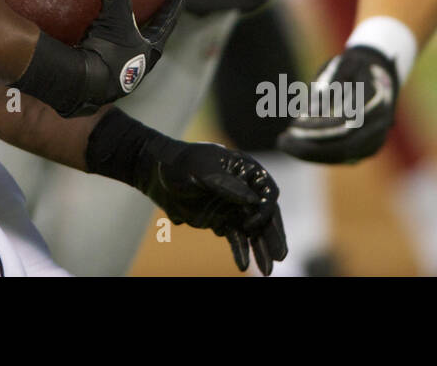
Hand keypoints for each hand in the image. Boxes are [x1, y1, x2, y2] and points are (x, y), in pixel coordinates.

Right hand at [73, 0, 184, 115]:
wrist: (80, 87)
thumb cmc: (105, 52)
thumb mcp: (114, 17)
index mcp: (150, 51)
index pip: (168, 20)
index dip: (174, 0)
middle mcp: (138, 66)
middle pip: (151, 38)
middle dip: (152, 22)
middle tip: (153, 4)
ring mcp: (119, 77)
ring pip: (127, 51)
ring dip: (126, 36)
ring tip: (120, 21)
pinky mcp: (98, 82)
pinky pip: (101, 56)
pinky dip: (98, 44)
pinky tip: (84, 37)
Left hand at [142, 141, 286, 273]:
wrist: (156, 174)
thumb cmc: (179, 164)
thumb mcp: (201, 170)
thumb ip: (227, 185)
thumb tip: (254, 201)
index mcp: (244, 169)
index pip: (266, 192)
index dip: (264, 209)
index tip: (251, 224)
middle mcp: (244, 188)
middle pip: (265, 213)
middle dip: (272, 235)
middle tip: (280, 256)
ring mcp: (234, 206)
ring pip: (253, 230)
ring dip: (260, 249)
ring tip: (268, 271)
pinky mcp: (222, 220)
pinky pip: (235, 238)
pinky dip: (240, 251)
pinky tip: (242, 266)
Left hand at [277, 45, 398, 163]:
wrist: (378, 75)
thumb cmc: (355, 67)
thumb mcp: (345, 64)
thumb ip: (333, 81)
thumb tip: (313, 111)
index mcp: (375, 101)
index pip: (345, 122)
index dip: (319, 126)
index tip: (294, 124)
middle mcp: (379, 125)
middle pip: (344, 145)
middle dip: (310, 146)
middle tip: (282, 141)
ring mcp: (375, 140)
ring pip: (342, 155)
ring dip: (310, 152)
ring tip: (285, 144)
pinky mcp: (366, 149)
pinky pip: (342, 157)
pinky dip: (318, 154)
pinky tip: (296, 148)